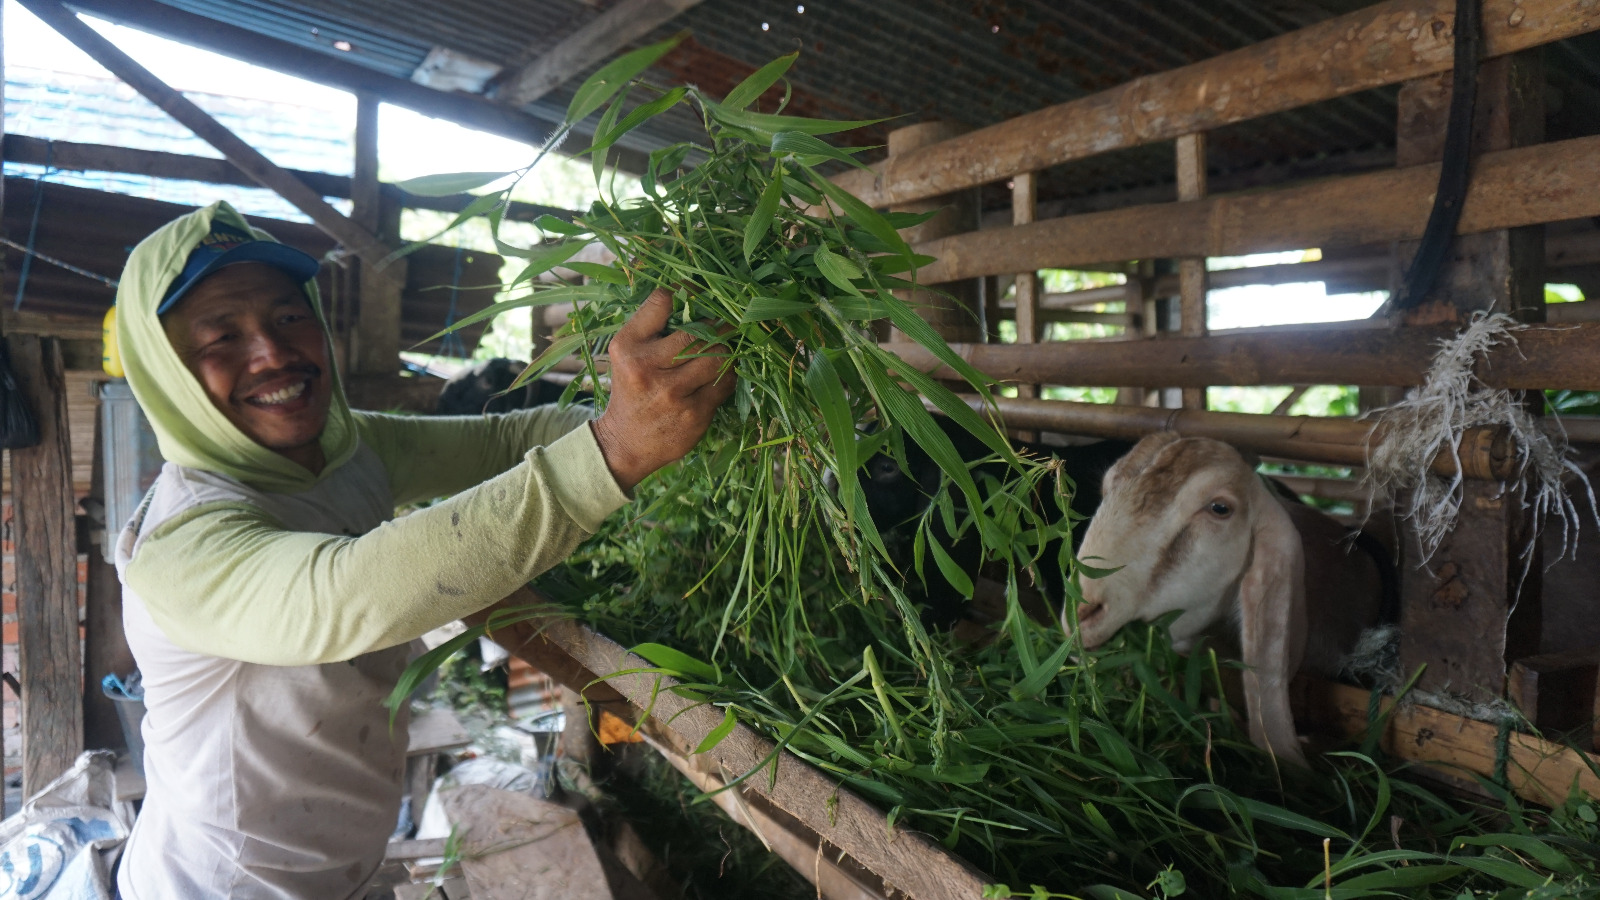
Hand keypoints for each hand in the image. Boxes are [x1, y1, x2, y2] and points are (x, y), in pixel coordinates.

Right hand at [591, 288, 735, 492]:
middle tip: (730, 319)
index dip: (686, 291)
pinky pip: (725, 383)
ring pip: (717, 356)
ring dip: (726, 350)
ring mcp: (673, 393)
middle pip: (698, 333)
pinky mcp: (695, 413)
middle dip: (718, 324)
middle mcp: (648, 368)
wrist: (625, 443)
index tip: (699, 288)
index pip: (661, 302)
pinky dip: (727, 375)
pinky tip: (721, 374)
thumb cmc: (631, 389)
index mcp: (628, 347)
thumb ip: (651, 324)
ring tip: (726, 346)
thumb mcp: (627, 353)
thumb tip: (688, 290)